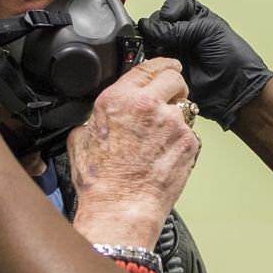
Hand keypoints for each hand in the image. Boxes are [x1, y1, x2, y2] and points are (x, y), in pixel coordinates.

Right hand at [67, 58, 199, 247]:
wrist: (121, 209)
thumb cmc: (102, 182)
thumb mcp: (81, 140)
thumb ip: (94, 119)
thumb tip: (96, 118)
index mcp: (119, 99)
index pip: (148, 66)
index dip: (161, 64)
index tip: (167, 65)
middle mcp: (148, 105)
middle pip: (174, 77)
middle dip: (174, 85)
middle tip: (171, 96)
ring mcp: (173, 123)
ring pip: (186, 105)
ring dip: (178, 114)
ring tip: (163, 135)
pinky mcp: (189, 142)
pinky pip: (191, 132)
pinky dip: (183, 140)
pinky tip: (167, 154)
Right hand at [138, 0, 272, 129]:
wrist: (234, 87)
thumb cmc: (232, 57)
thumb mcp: (207, 32)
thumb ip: (178, 28)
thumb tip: (149, 27)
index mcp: (197, 17)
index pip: (176, 4)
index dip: (170, 8)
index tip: (169, 17)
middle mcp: (184, 31)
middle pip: (160, 20)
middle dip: (158, 25)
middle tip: (161, 36)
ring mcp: (175, 49)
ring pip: (153, 39)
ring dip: (152, 41)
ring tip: (158, 48)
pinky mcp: (168, 66)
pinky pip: (152, 58)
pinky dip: (150, 57)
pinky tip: (157, 59)